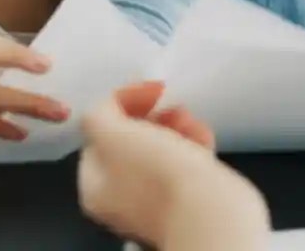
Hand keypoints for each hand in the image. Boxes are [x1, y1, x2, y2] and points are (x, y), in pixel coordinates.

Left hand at [79, 82, 268, 249]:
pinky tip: (203, 136)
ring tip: (190, 121)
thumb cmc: (159, 177)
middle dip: (152, 115)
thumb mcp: (112, 135)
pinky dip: (194, 143)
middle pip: (131, 140)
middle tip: (169, 104)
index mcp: (95, 187)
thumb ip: (99, 113)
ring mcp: (157, 199)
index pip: (99, 134)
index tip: (147, 91)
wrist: (209, 213)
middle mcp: (123, 197)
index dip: (121, 105)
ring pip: (162, 148)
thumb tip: (108, 105)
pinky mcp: (189, 198)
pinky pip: (188, 162)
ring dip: (176, 125)